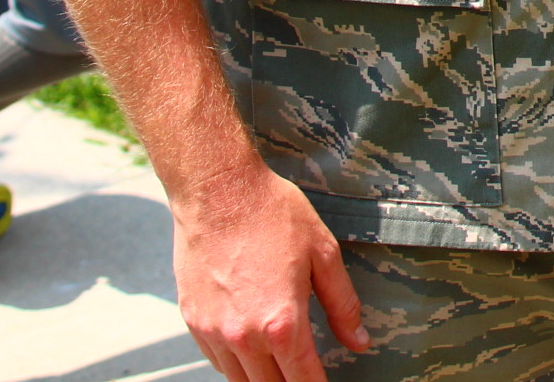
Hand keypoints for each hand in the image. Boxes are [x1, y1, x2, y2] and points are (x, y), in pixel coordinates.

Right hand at [173, 163, 369, 381]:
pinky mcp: (193, 322)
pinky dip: (236, 365)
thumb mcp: (323, 253)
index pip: (304, 381)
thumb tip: (360, 342)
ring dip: (262, 380)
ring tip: (281, 367)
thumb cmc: (273, 214)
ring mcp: (213, 333)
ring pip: (240, 381)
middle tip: (305, 373)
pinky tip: (252, 352)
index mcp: (282, 324)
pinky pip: (217, 362)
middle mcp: (243, 337)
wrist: (217, 191)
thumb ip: (342, 304)